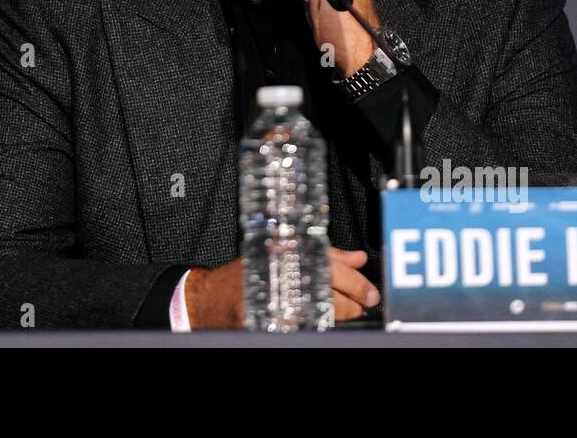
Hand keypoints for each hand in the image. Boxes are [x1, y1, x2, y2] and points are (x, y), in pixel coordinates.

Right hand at [185, 248, 380, 328]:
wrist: (207, 300)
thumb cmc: (241, 276)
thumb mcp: (280, 254)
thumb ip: (321, 255)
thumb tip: (356, 259)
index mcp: (280, 252)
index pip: (327, 265)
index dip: (354, 281)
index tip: (369, 290)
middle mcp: (275, 274)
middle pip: (326, 289)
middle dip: (353, 299)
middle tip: (366, 302)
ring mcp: (271, 302)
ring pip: (319, 310)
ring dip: (341, 313)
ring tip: (353, 312)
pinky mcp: (267, 322)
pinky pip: (303, 323)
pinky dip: (319, 321)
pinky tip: (327, 320)